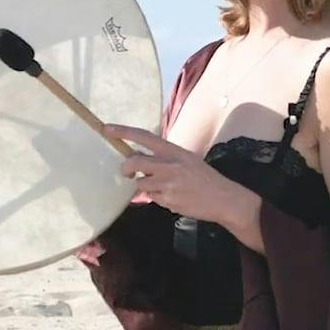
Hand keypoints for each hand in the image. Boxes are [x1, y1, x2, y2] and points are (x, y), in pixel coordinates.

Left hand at [106, 125, 259, 232]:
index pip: (144, 137)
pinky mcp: (168, 200)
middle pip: (134, 162)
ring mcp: (168, 183)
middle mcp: (169, 165)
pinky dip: (157, 198)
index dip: (123, 132)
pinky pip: (152, 198)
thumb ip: (165, 158)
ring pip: (141, 183)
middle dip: (125, 168)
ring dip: (146, 186)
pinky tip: (173, 197)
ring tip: (164, 188)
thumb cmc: (204, 178)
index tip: (106, 129)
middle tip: (126, 173)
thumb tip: (140, 161)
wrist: (223, 198)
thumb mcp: (187, 159)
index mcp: (174, 151)